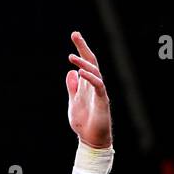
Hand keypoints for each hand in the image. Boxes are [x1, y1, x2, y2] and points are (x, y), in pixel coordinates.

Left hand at [66, 31, 111, 148]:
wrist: (91, 139)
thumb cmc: (84, 123)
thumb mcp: (73, 102)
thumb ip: (73, 88)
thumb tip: (71, 72)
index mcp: (87, 84)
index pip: (86, 62)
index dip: (80, 49)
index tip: (74, 36)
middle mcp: (95, 85)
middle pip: (91, 61)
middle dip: (83, 48)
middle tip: (75, 34)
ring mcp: (99, 92)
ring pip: (94, 72)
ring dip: (83, 63)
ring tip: (72, 57)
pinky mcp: (102, 100)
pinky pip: (98, 85)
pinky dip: (90, 78)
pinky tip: (81, 72)